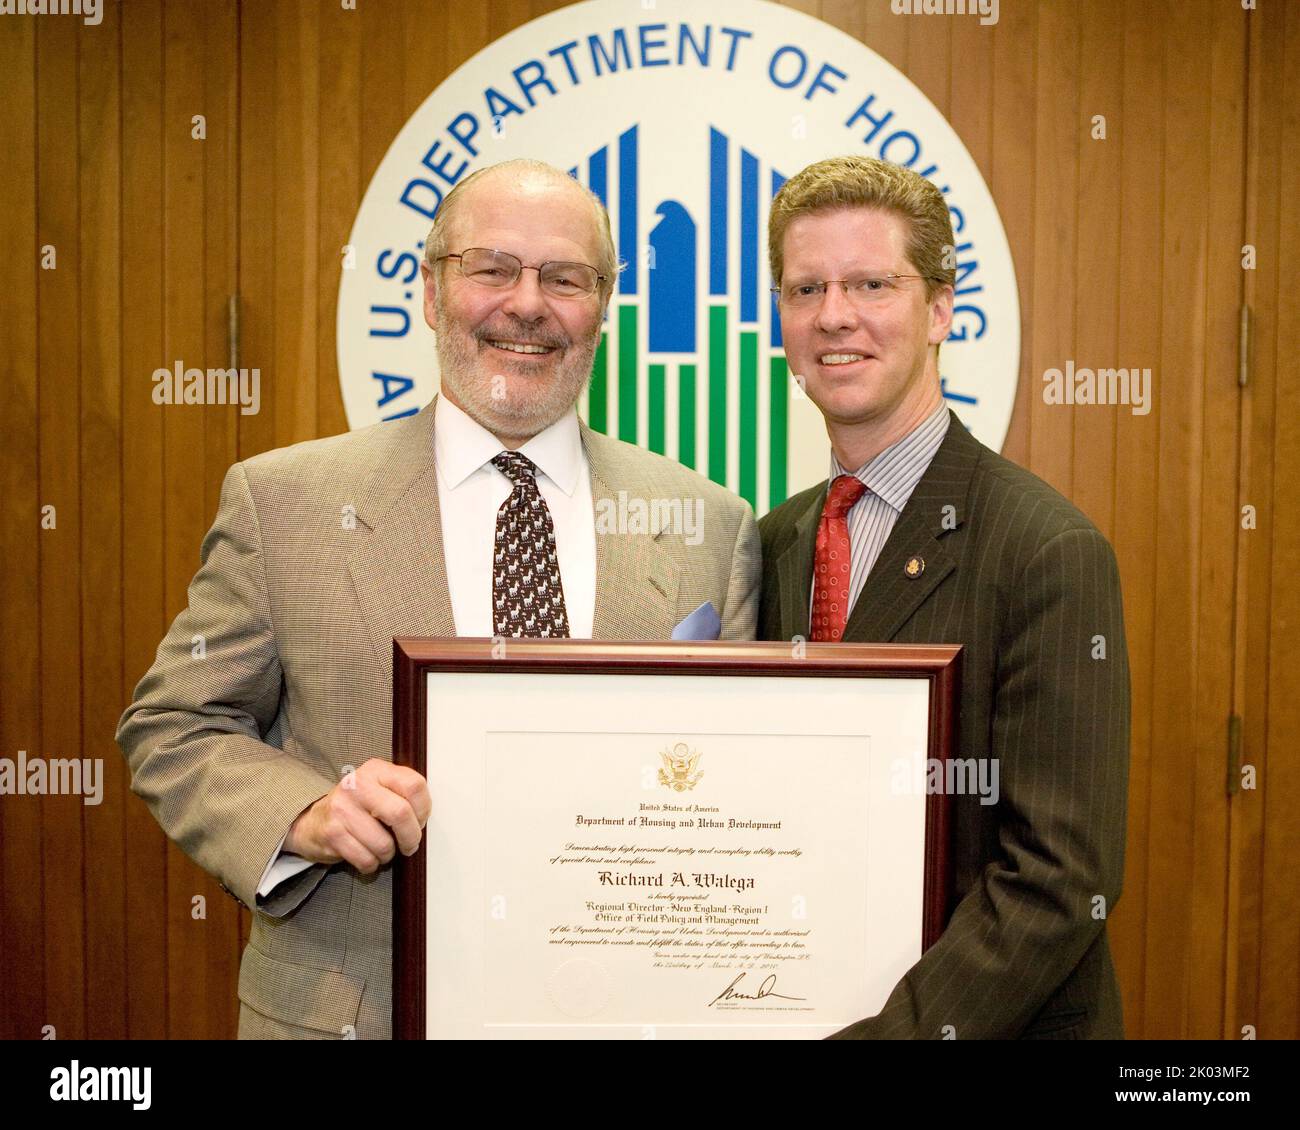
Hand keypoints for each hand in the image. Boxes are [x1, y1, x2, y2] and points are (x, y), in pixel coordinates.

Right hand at [285, 759, 430, 873]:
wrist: (313, 820)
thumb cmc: (356, 806)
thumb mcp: (379, 787)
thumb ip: (402, 793)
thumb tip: (425, 818)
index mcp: (375, 769)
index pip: (414, 785)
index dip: (424, 809)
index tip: (420, 821)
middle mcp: (357, 785)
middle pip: (401, 813)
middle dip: (411, 837)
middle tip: (410, 845)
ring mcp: (342, 809)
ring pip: (383, 843)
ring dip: (388, 854)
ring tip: (383, 849)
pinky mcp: (332, 833)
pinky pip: (366, 859)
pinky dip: (372, 864)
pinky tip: (367, 855)